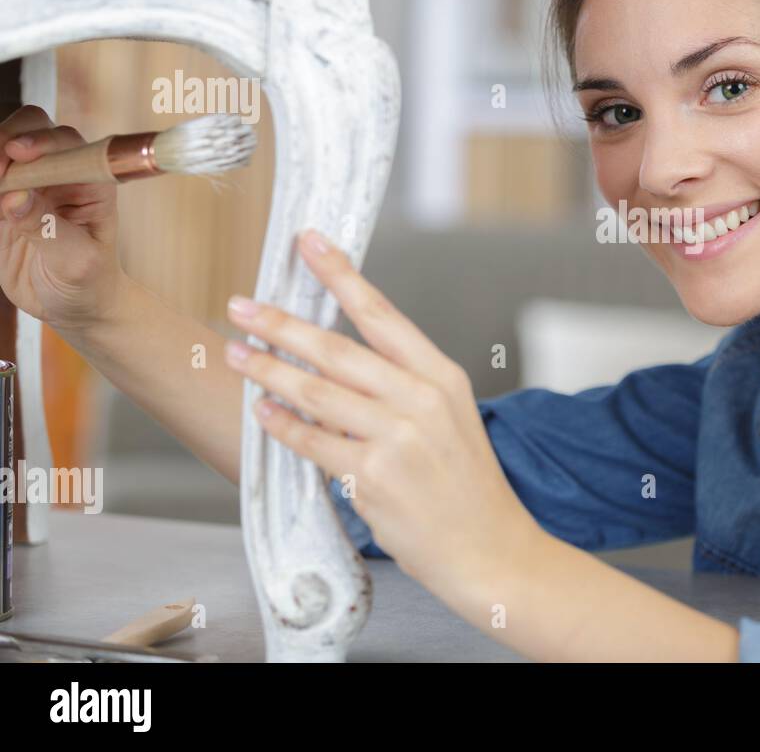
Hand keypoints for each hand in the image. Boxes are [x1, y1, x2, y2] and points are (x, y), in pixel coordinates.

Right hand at [0, 106, 124, 331]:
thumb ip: (46, 228)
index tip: (17, 153)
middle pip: (26, 129)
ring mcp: (28, 183)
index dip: (40, 140)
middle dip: (2, 142)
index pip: (65, 141)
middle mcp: (59, 173)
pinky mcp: (2, 199)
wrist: (74, 303)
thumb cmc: (89, 280)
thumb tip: (13, 197)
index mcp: (91, 180)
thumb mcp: (76, 261)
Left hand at [223, 228, 540, 603]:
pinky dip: (282, 425)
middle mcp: (421, 400)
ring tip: (236, 353)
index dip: (341, 275)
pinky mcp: (373, 478)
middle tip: (241, 305)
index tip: (309, 243)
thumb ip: (402, 390)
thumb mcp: (451, 421)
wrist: (490, 549)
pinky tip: (263, 412)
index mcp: (442, 377)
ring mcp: (398, 438)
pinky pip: (312, 442)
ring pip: (316, 392)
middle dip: (281, 323)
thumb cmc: (467, 487)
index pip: (382, 314)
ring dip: (268, 371)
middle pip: (337, 349)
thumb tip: (336, 367)